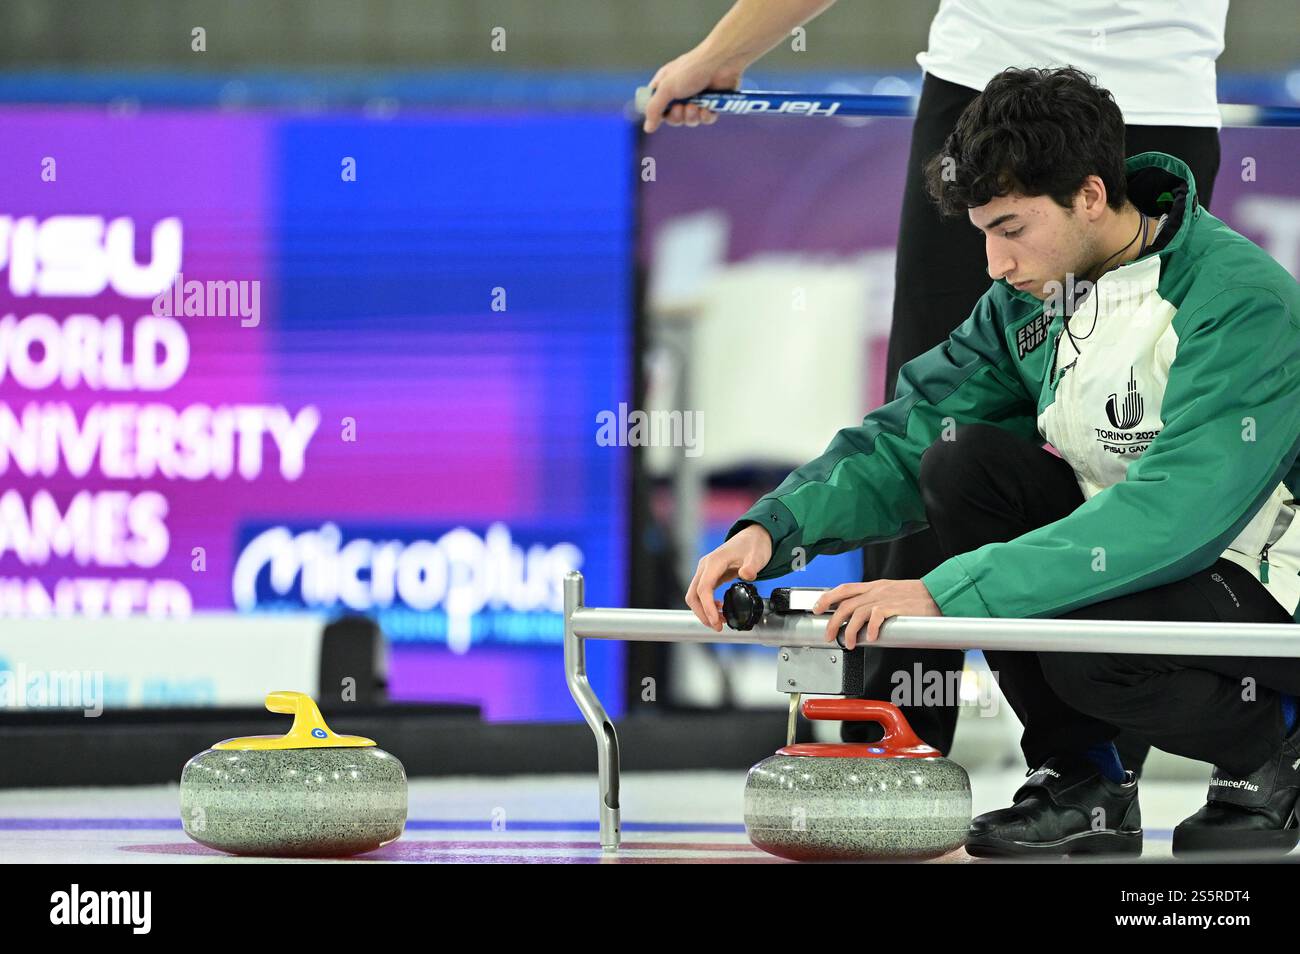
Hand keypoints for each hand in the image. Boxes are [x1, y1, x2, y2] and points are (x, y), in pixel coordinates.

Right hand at [642, 46, 744, 132]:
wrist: (721, 62)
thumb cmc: (692, 69)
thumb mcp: (667, 87)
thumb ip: (654, 108)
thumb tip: (648, 128)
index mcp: (665, 84)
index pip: (655, 105)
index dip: (657, 113)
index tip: (661, 115)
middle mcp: (680, 91)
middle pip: (673, 117)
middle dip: (677, 116)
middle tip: (680, 108)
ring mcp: (697, 97)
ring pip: (690, 120)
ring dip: (691, 117)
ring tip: (695, 107)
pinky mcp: (712, 102)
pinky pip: (705, 119)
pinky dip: (705, 117)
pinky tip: (706, 109)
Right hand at [685, 523, 772, 630]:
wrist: (752, 537)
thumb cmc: (753, 545)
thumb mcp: (757, 556)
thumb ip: (752, 566)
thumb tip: (746, 574)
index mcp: (714, 562)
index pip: (703, 589)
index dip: (707, 607)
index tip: (716, 621)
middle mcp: (705, 566)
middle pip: (693, 595)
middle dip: (702, 614)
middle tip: (718, 627)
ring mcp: (705, 571)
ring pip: (695, 596)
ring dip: (704, 611)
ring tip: (720, 622)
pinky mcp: (709, 575)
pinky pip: (701, 593)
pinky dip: (707, 605)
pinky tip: (720, 609)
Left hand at [812, 580, 942, 648]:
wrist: (939, 593)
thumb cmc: (917, 597)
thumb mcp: (891, 593)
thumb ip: (875, 601)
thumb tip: (859, 619)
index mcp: (874, 586)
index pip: (844, 588)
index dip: (826, 597)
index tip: (816, 608)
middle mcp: (876, 590)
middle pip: (845, 603)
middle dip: (832, 621)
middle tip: (828, 635)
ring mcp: (885, 597)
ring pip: (857, 612)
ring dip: (849, 630)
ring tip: (848, 643)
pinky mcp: (896, 607)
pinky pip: (877, 616)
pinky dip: (870, 628)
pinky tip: (870, 638)